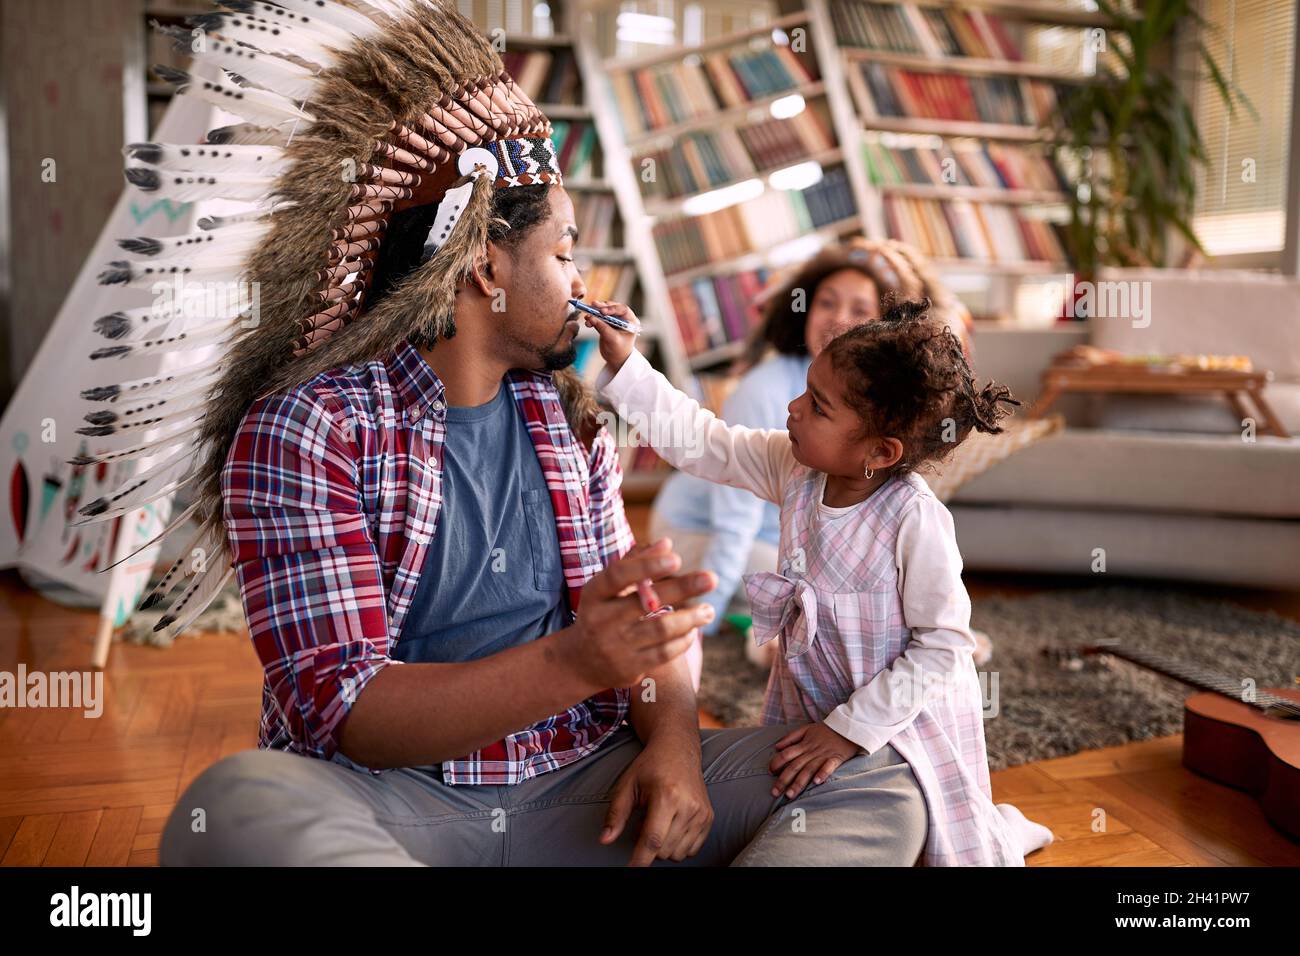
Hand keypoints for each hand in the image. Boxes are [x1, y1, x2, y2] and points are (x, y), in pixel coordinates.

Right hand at [560, 537, 716, 690]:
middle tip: (712, 579)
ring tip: (709, 611)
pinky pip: (664, 653)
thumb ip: (635, 562)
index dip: (647, 566)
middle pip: (646, 603)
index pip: (619, 575)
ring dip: (691, 618)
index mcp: (594, 593)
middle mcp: (601, 620)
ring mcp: (615, 646)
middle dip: (683, 588)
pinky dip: (683, 640)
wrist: (579, 662)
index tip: (676, 558)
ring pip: (661, 629)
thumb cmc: (601, 613)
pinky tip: (692, 630)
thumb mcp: (606, 587)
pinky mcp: (629, 668)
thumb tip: (667, 544)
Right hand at [582, 299, 639, 372]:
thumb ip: (603, 328)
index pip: (622, 309)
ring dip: (595, 312)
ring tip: (587, 316)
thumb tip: (591, 318)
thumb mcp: (612, 339)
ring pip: (603, 312)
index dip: (612, 308)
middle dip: (601, 307)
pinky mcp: (606, 324)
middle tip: (592, 306)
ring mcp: (614, 320)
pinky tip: (587, 321)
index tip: (602, 311)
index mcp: (630, 321)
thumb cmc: (619, 351)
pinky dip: (592, 319)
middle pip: (612, 308)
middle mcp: (623, 319)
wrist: (616, 360)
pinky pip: (598, 318)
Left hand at [601, 736, 713, 865]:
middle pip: (664, 850)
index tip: (631, 869)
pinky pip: (691, 850)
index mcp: (667, 796)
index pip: (653, 840)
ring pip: (678, 854)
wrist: (679, 749)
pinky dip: (677, 846)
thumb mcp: (627, 785)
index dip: (640, 859)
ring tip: (658, 822)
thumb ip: (616, 814)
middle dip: (648, 847)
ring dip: (663, 847)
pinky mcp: (709, 818)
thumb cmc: (650, 766)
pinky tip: (671, 826)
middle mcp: (688, 807)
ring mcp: (702, 814)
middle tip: (643, 821)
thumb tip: (605, 839)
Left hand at [768, 722, 860, 798]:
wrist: (848, 727)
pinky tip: (817, 782)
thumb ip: (791, 737)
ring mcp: (824, 755)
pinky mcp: (836, 758)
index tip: (770, 773)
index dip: (776, 763)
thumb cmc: (826, 730)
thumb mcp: (806, 729)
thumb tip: (776, 747)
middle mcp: (812, 751)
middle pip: (795, 766)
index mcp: (804, 744)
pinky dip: (823, 773)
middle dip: (783, 780)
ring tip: (790, 795)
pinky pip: (829, 766)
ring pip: (809, 770)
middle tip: (775, 793)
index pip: (786, 754)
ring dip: (799, 782)